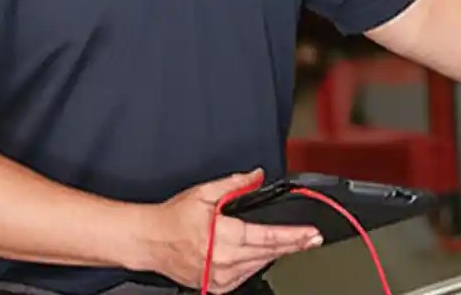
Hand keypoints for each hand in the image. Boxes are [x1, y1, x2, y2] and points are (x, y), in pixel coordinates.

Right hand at [140, 169, 322, 291]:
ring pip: (259, 265)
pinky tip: (262, 254)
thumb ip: (235, 184)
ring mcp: (220, 277)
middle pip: (269, 253)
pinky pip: (245, 276)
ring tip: (291, 243)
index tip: (311, 235)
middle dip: (293, 245)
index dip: (293, 236)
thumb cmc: (172, 219)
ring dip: (275, 254)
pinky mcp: (215, 286)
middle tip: (312, 239)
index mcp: (224, 238)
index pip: (268, 238)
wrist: (149, 240)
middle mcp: (224, 261)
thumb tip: (257, 176)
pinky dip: (256, 263)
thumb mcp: (204, 193)